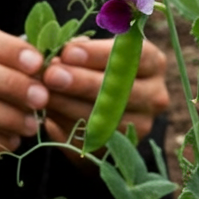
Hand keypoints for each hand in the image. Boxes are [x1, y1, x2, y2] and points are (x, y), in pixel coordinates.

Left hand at [40, 37, 168, 148]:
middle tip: (51, 75)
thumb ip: (78, 52)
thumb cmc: (93, 67)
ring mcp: (143, 123)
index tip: (67, 52)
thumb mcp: (91, 53)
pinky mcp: (124, 146)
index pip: (133, 55)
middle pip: (120, 88)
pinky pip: (94, 137)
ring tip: (43, 93)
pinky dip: (68, 124)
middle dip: (81, 81)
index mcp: (153, 62)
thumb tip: (56, 57)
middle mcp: (155, 94)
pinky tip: (49, 113)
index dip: (98, 54)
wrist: (98, 108)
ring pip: (106, 116)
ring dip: (69, 104)